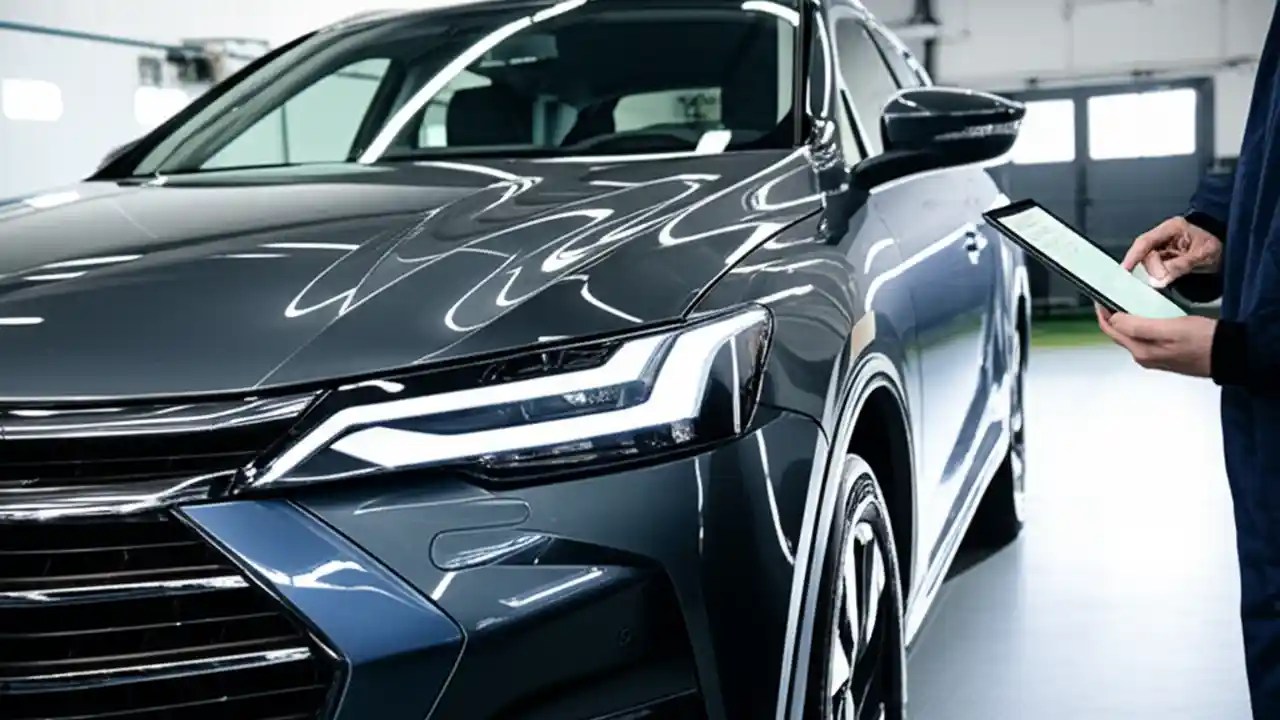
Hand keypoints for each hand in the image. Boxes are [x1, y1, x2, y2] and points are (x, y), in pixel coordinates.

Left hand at [1095, 305, 1215, 376]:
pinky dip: (1138, 324)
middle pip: (1118, 333)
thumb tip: (1114, 320)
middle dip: (1111, 315)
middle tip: (1111, 296)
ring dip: (1124, 319)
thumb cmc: (1203, 340)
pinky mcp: (1165, 354)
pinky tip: (1144, 314)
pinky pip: (1144, 337)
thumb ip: (1138, 326)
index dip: (1102, 312)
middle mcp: (1143, 357)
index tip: (1100, 296)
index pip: (1110, 330)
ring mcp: (1154, 357)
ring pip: (1130, 335)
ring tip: (1125, 301)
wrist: (1230, 355)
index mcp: (1141, 351)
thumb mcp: (1169, 328)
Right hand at [1122, 217, 1223, 287]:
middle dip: (1151, 269)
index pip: (1145, 241)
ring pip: (1149, 262)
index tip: (1125, 270)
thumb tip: (1158, 280)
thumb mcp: (1202, 255)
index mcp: (1172, 228)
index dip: (1133, 256)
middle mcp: (1163, 236)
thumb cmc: (1217, 246)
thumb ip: (1181, 266)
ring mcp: (1163, 247)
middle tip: (1161, 281)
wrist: (1229, 249)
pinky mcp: (1165, 258)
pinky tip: (1162, 281)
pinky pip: (1155, 268)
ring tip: (1166, 280)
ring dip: (1154, 274)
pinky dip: (1157, 276)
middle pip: (1145, 254)